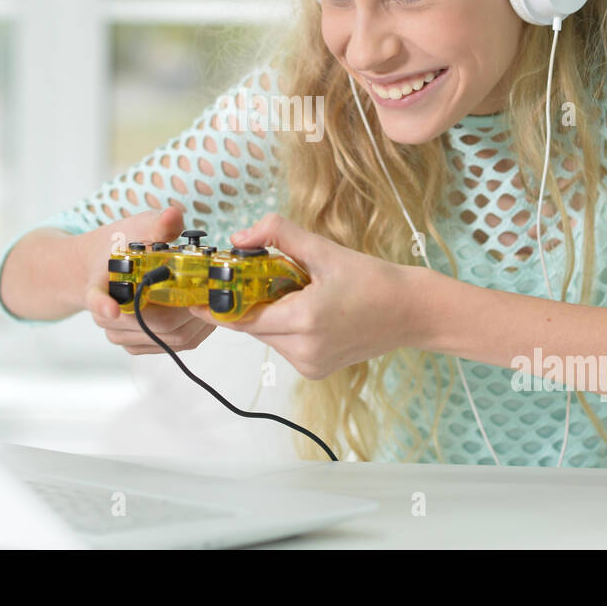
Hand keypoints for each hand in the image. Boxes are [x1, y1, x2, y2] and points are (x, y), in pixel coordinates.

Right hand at [82, 207, 215, 355]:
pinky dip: (196, 328)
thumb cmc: (120, 245)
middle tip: (211, 286)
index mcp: (98, 286)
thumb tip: (174, 215)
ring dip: (197, 318)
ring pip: (169, 338)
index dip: (103, 305)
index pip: (96, 300)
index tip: (112, 309)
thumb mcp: (137, 227)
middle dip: (188, 305)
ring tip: (210, 294)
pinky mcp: (139, 346)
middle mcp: (107, 317)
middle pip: (152, 322)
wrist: (103, 264)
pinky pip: (174, 345)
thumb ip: (157, 224)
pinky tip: (203, 308)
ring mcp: (122, 336)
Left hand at [188, 213, 414, 379]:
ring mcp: (310, 365)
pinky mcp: (316, 371)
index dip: (218, 305)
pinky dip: (285, 327)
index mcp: (304, 321)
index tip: (194, 296)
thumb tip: (239, 236)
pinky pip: (284, 346)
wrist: (411, 312)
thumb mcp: (323, 249)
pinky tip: (309, 309)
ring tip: (297, 291)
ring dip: (268, 315)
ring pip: (267, 337)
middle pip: (253, 327)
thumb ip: (278, 234)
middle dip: (249, 302)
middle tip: (253, 277)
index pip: (242, 317)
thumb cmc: (373, 280)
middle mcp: (303, 350)